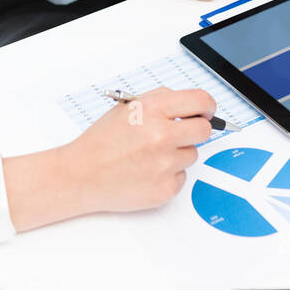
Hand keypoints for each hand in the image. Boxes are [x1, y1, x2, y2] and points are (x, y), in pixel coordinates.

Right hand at [2, 87, 216, 229]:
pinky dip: (168, 174)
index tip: (207, 111)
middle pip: (204, 130)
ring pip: (192, 154)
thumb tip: (191, 104)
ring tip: (150, 156)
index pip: (201, 101)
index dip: (208, 106)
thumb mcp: (127, 108)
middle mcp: (162, 135)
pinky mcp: (165, 188)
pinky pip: (181, 177)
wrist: (81, 174)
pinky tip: (147, 172)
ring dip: (177, 154)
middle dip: (195, 130)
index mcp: (153, 109)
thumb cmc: (102, 141)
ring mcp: (165, 164)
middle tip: (181, 134)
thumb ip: (160, 101)